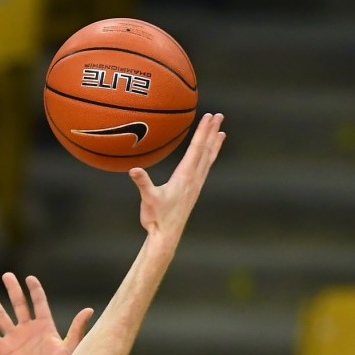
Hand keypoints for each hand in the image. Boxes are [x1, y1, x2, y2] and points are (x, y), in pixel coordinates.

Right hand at [0, 272, 93, 354]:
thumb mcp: (70, 348)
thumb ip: (77, 329)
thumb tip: (89, 310)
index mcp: (45, 327)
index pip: (39, 303)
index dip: (35, 290)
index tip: (30, 278)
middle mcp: (28, 330)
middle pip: (19, 304)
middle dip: (13, 290)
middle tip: (7, 275)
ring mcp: (15, 340)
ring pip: (1, 316)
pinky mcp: (3, 351)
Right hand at [130, 112, 224, 244]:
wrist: (166, 237)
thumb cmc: (156, 219)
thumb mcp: (148, 199)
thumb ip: (142, 183)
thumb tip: (134, 170)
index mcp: (184, 177)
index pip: (196, 149)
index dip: (202, 131)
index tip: (209, 117)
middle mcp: (194, 179)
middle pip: (206, 151)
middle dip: (212, 132)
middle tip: (219, 116)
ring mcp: (196, 186)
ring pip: (208, 160)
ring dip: (214, 145)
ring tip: (221, 133)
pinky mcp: (194, 192)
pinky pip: (205, 170)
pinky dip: (209, 159)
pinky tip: (209, 156)